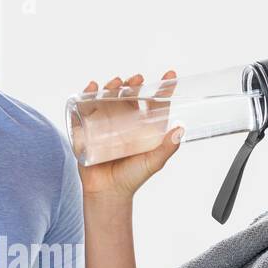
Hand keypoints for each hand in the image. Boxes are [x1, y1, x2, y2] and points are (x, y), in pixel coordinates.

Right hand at [75, 71, 185, 199]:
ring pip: (109, 98)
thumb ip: (167, 147)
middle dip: (133, 84)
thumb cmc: (131, 178)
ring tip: (116, 83)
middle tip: (136, 79)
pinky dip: (88, 95)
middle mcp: (125, 122)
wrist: (107, 192)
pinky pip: (87, 108)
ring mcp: (106, 124)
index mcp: (142, 127)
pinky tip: (92, 88)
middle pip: (130, 96)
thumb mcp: (153, 162)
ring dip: (112, 86)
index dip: (162, 89)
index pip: (154, 104)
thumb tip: (180, 129)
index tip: (170, 75)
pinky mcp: (89, 128)